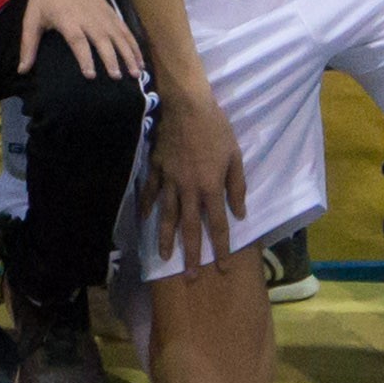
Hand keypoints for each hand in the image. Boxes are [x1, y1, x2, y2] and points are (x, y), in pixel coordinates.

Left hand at [21, 0, 145, 82]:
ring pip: (119, 37)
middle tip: (117, 77)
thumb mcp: (32, 17)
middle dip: (111, 59)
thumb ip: (28, 44)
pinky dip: (135, 46)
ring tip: (135, 74)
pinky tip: (140, 61)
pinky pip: (126, 32)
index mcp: (67, 20)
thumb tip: (22, 70)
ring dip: (129, 55)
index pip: (78, 41)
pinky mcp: (112, 14)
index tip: (90, 75)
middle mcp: (88, 19)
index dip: (84, 57)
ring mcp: (103, 16)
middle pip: (102, 40)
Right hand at [146, 88, 248, 270]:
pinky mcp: (156, 169)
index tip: (222, 268)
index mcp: (211, 187)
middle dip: (192, 254)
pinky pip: (150, 192)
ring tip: (164, 257)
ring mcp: (169, 180)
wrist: (186, 106)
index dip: (220, 248)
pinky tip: (144, 220)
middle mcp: (188, 189)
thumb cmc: (216, 129)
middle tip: (191, 277)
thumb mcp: (235, 156)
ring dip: (166, 238)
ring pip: (167, 215)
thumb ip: (237, 187)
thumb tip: (240, 212)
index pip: (217, 225)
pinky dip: (147, 207)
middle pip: (189, 227)